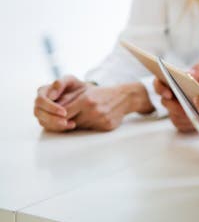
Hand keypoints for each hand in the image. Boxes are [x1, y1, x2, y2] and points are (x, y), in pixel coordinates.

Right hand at [34, 75, 86, 130]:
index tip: (64, 112)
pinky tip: (72, 125)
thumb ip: (60, 83)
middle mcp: (40, 103)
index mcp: (43, 91)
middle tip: (65, 121)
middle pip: (38, 113)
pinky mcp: (48, 121)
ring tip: (71, 125)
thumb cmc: (75, 86)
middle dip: (52, 118)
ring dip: (56, 125)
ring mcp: (42, 113)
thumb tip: (51, 96)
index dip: (51, 107)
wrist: (84, 95)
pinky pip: (49, 127)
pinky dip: (59, 128)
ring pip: (42, 121)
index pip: (41, 101)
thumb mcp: (70, 81)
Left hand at [36, 81, 150, 131]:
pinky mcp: (107, 127)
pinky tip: (93, 120)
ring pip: (80, 127)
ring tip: (81, 117)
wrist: (124, 97)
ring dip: (77, 124)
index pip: (64, 114)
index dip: (57, 117)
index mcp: (86, 100)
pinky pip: (91, 130)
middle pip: (71, 123)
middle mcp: (94, 110)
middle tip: (65, 120)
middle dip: (66, 122)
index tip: (56, 117)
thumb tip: (50, 110)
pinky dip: (89, 126)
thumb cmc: (101, 93)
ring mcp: (101, 119)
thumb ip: (68, 99)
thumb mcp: (84, 91)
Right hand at [154, 77, 194, 132]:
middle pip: (163, 100)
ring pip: (172, 113)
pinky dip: (188, 122)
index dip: (160, 87)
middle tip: (183, 107)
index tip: (168, 93)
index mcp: (175, 81)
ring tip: (194, 112)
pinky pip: (179, 123)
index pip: (159, 82)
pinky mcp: (179, 122)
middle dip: (172, 104)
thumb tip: (189, 73)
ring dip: (183, 113)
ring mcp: (174, 110)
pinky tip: (196, 119)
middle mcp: (172, 96)